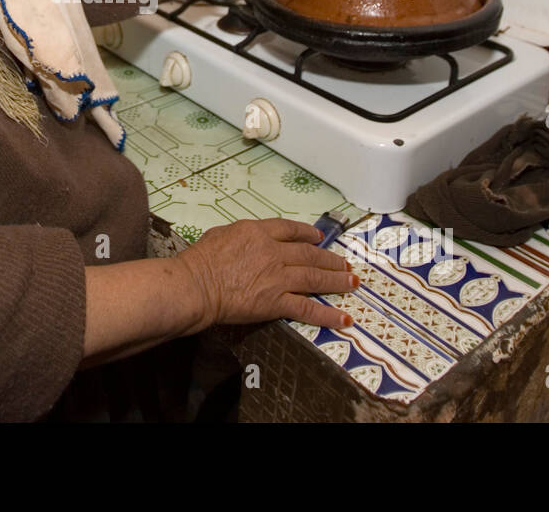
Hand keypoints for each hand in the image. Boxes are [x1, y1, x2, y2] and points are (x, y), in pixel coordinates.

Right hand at [174, 218, 357, 331]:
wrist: (196, 285)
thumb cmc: (201, 260)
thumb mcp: (220, 234)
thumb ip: (239, 235)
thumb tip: (244, 240)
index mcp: (258, 232)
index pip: (291, 230)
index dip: (309, 234)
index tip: (319, 238)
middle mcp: (274, 252)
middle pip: (310, 253)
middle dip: (330, 259)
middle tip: (344, 264)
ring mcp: (278, 277)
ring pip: (315, 277)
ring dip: (337, 280)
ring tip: (352, 282)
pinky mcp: (276, 302)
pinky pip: (307, 308)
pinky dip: (327, 314)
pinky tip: (343, 318)